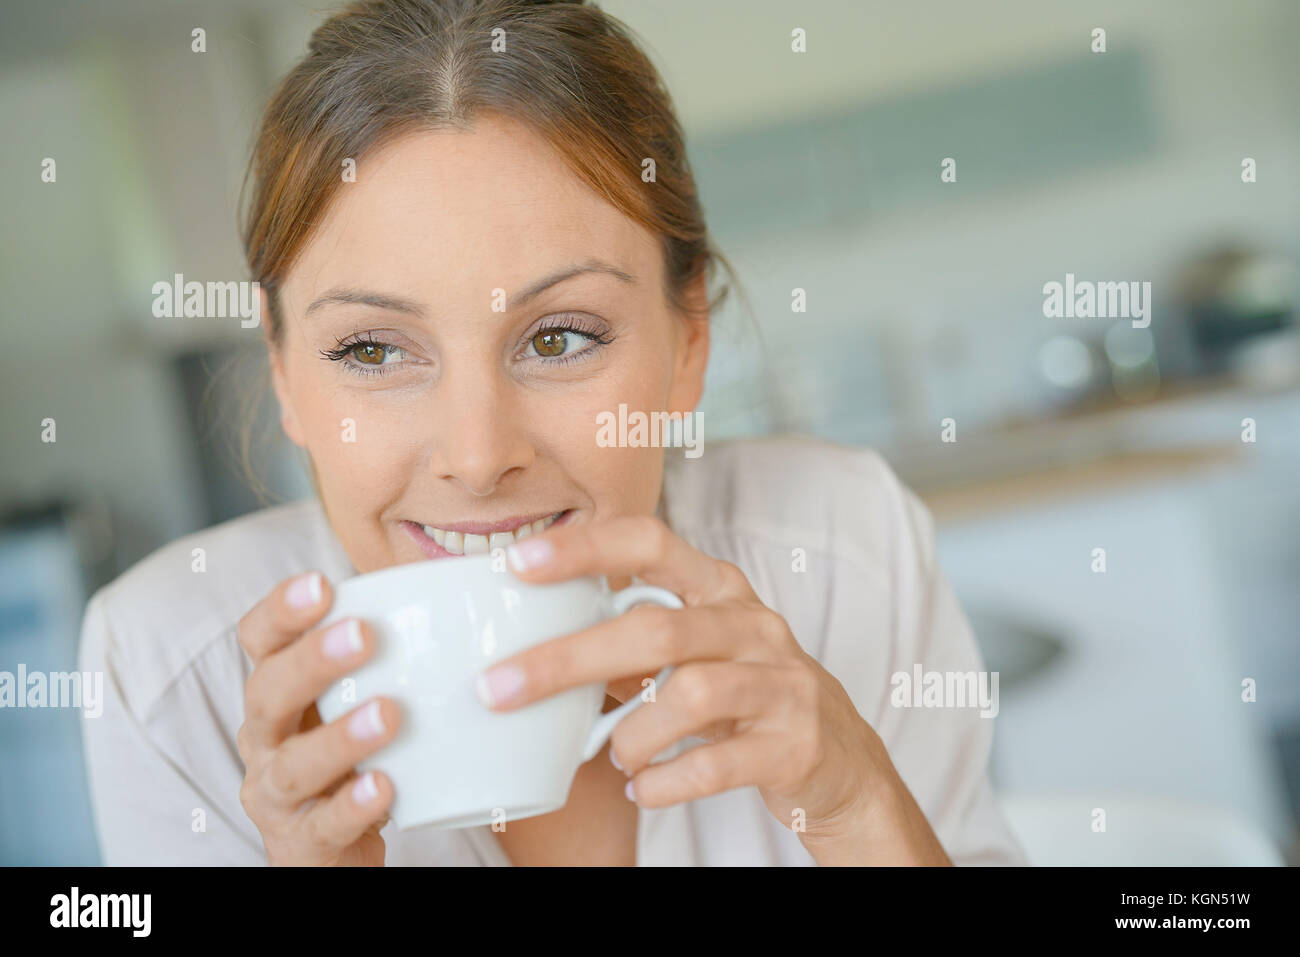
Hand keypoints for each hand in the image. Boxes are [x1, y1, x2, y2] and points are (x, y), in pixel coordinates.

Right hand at [236, 571, 400, 865]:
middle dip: (312, 662)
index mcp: (277, 692)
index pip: (259, 642)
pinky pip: (325, 825)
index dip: (280, 612)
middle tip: (363, 635)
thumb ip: (386, 655)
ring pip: (294, 765)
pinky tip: (385, 786)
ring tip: (387, 713)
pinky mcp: (303, 842)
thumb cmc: (351, 756)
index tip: (322, 585)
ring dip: (339, 737)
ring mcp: (278, 794)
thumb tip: (457, 590)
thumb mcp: (356, 700)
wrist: (333, 849)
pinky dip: (353, 806)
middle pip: (267, 693)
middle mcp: (264, 739)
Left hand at [474, 516, 949, 863]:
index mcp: (718, 587)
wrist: (839, 757)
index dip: (583, 548)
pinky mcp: (793, 742)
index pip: (649, 542)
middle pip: (654, 628)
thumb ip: (630, 638)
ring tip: (612, 755)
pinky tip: (644, 789)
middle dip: (569, 659)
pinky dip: (667, 781)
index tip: (516, 564)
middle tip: (499, 688)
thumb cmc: (743, 692)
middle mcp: (752, 623)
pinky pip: (717, 763)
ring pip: (690, 694)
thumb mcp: (694, 649)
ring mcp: (780, 681)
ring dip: (631, 732)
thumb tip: (532, 644)